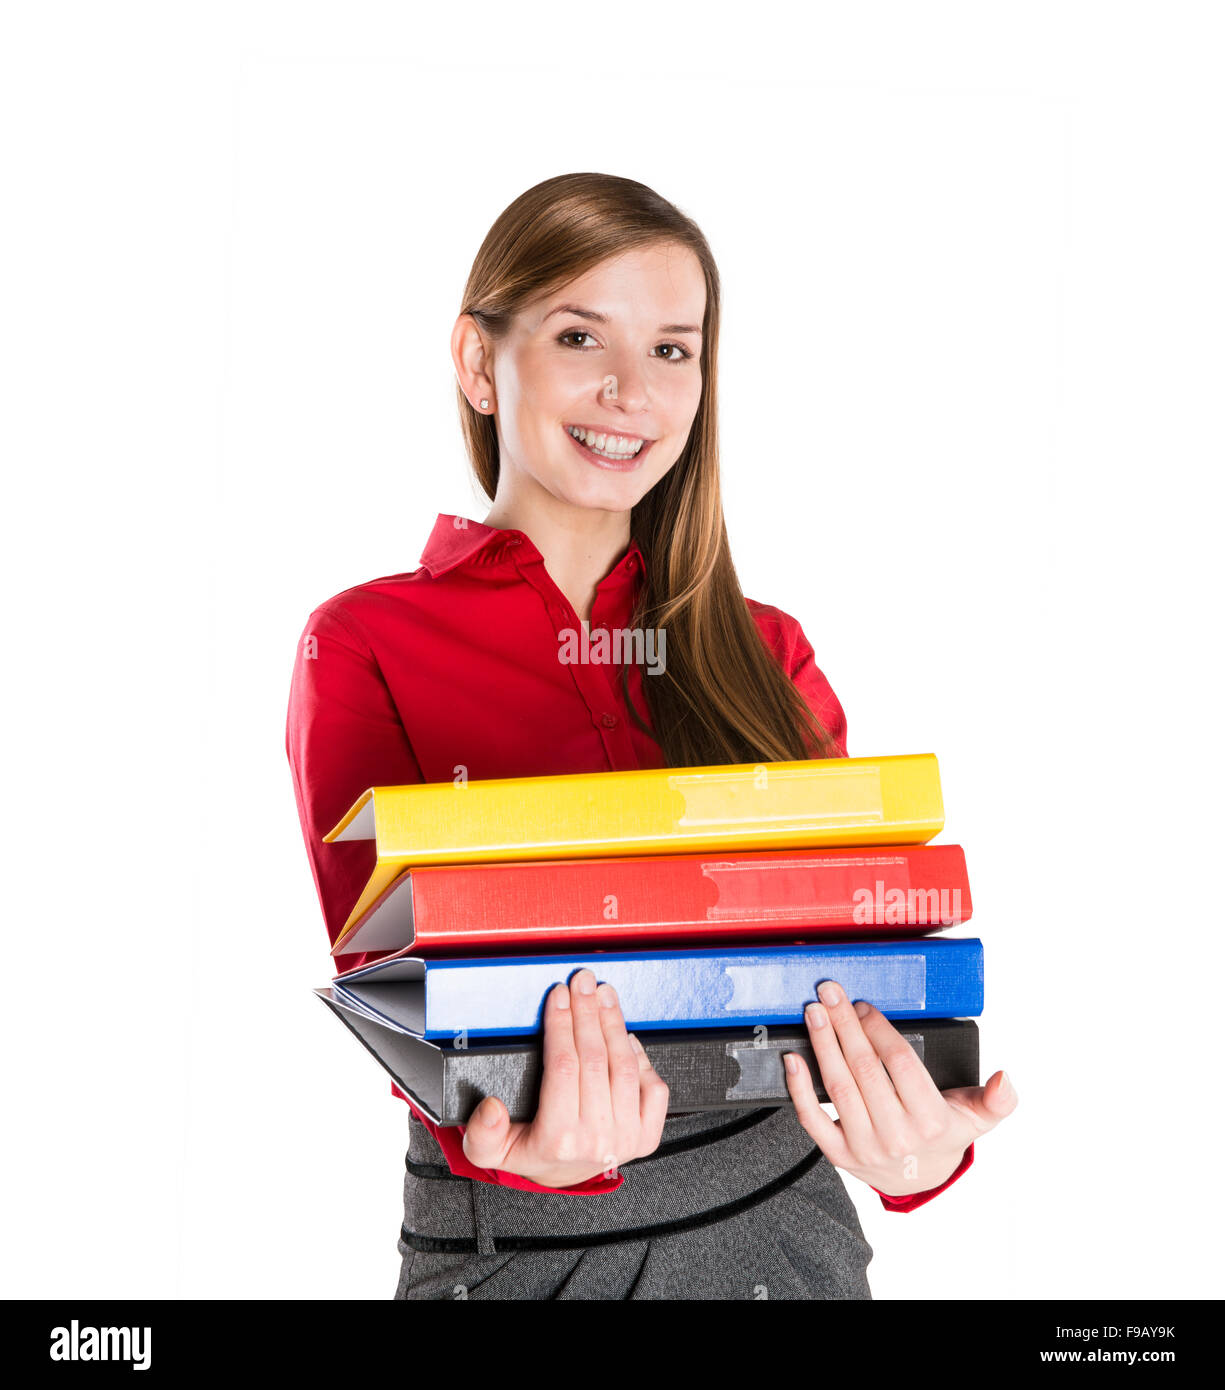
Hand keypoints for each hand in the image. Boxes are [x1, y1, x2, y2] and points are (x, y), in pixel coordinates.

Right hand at [461, 969, 669, 1187]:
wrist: (566, 1176)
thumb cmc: (533, 1153)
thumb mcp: (492, 1152)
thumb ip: (482, 1134)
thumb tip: (491, 1107)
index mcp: (558, 1139)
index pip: (564, 1067)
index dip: (562, 1025)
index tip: (558, 996)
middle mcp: (597, 1139)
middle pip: (596, 1059)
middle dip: (588, 1012)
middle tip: (583, 982)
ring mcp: (627, 1138)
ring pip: (625, 1066)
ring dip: (614, 1023)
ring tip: (603, 995)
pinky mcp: (648, 1134)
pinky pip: (653, 1086)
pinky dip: (642, 1055)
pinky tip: (625, 1034)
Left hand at [783, 979, 1017, 1197]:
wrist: (920, 1180)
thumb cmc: (944, 1134)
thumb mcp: (978, 1118)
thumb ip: (996, 1099)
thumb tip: (1004, 1078)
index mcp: (931, 1120)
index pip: (900, 1064)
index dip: (880, 1030)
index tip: (866, 1007)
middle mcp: (896, 1135)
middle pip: (865, 1069)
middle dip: (845, 1025)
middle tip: (830, 993)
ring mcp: (864, 1146)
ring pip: (839, 1087)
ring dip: (823, 1044)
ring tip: (814, 1013)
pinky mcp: (838, 1154)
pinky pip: (812, 1118)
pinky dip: (799, 1088)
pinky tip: (793, 1057)